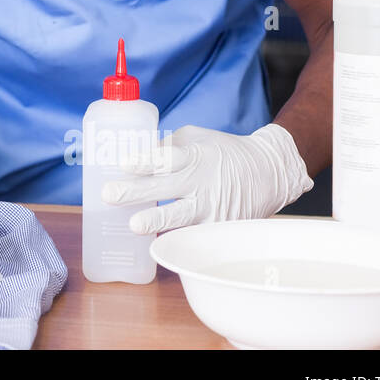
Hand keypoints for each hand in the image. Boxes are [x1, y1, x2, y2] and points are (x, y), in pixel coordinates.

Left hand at [104, 123, 313, 234]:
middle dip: (135, 192)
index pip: (167, 158)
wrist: (269, 172)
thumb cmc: (224, 152)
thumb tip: (137, 157)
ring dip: (155, 220)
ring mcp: (211, 208)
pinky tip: (154, 242)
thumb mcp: (197, 137)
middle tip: (109, 194)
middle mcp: (202, 183)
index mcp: (196, 156)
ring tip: (133, 225)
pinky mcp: (218, 227)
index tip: (124, 163)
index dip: (146, 161)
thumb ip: (168, 146)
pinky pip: (192, 234)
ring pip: (179, 217)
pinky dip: (173, 237)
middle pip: (164, 188)